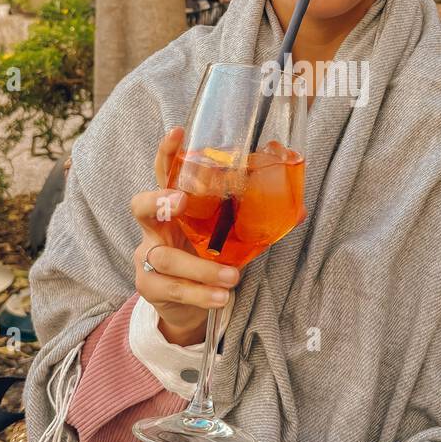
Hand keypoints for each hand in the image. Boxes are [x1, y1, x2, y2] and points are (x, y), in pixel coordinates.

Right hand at [131, 126, 239, 345]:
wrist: (190, 309)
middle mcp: (156, 229)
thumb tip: (299, 209)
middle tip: (181, 202)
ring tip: (231, 277)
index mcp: (175, 208)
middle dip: (158, 201)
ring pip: (165, 257)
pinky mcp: (149, 286)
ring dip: (201, 267)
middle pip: (141, 207)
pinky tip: (220, 296)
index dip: (167, 153)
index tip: (178, 132)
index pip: (165, 173)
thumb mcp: (229, 239)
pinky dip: (199, 292)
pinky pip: (171, 287)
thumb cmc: (210, 261)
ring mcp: (147, 258)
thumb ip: (253, 223)